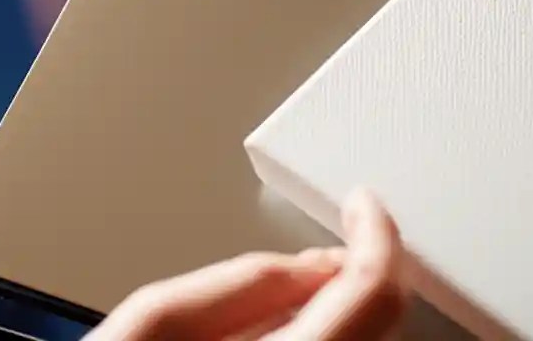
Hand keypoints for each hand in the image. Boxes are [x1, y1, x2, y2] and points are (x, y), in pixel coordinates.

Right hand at [89, 188, 406, 340]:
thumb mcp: (151, 326)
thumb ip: (239, 285)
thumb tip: (310, 266)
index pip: (370, 293)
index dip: (374, 235)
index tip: (363, 205)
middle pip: (380, 328)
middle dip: (362, 275)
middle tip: (344, 241)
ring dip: (346, 317)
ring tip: (306, 298)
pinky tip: (295, 336)